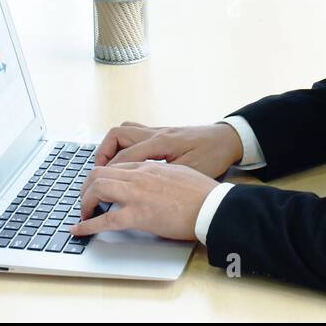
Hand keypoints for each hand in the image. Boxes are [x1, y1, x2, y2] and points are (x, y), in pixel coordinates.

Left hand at [71, 161, 218, 241]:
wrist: (212, 206)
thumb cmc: (203, 192)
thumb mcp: (181, 172)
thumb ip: (163, 174)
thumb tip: (156, 182)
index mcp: (150, 166)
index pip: (117, 165)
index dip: (103, 176)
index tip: (100, 187)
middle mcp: (140, 175)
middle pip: (99, 172)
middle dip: (87, 186)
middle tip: (86, 199)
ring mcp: (137, 194)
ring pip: (97, 188)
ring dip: (85, 201)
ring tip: (84, 213)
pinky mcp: (138, 215)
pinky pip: (105, 219)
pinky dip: (87, 226)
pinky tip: (79, 230)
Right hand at [94, 121, 243, 178]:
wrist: (229, 139)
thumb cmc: (215, 155)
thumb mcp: (192, 172)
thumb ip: (166, 180)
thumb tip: (142, 194)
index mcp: (162, 143)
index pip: (123, 157)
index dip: (107, 176)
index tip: (97, 193)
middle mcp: (156, 133)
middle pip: (116, 137)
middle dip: (102, 156)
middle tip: (96, 178)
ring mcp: (158, 131)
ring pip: (123, 131)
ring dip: (111, 148)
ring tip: (107, 169)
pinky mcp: (162, 134)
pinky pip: (134, 134)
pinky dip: (123, 145)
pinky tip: (126, 162)